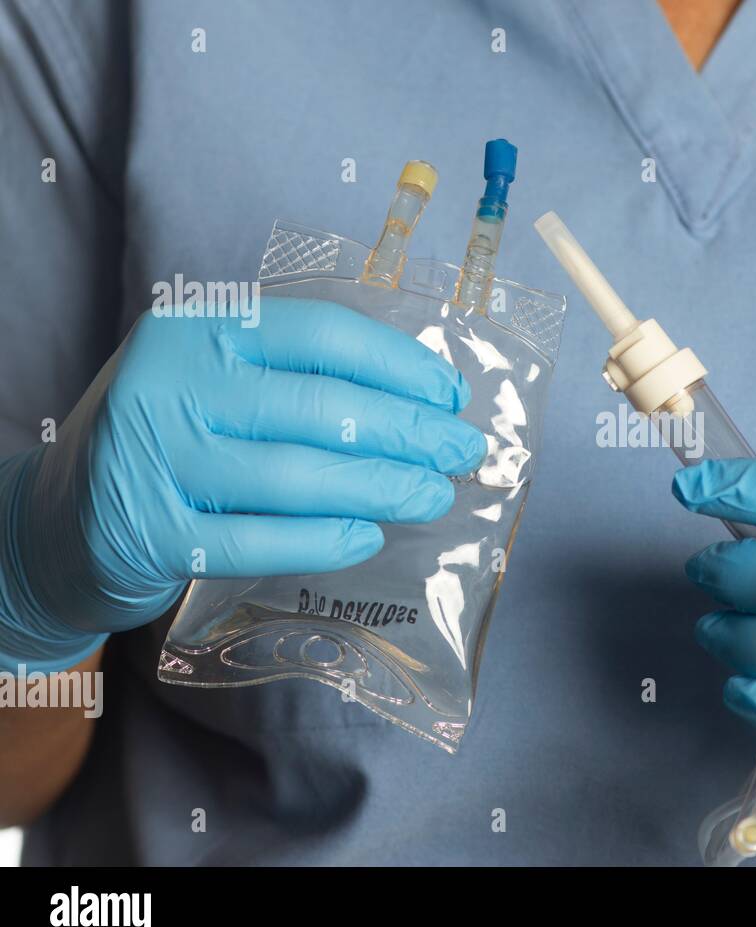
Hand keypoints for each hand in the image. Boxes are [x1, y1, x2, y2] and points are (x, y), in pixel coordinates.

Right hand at [0, 297, 485, 669]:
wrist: (61, 516)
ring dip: (381, 487)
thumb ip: (301, 377)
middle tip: (463, 453)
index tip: (451, 397)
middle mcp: (171, 382)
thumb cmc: (172, 438)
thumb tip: (426, 401)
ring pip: (297, 475)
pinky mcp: (152, 533)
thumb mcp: (219, 380)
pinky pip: (261, 539)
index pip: (322, 334)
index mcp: (199, 327)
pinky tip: (367, 536)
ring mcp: (155, 458)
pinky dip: (324, 540)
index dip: (400, 366)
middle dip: (409, 432)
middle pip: (321, 406)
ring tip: (432, 496)